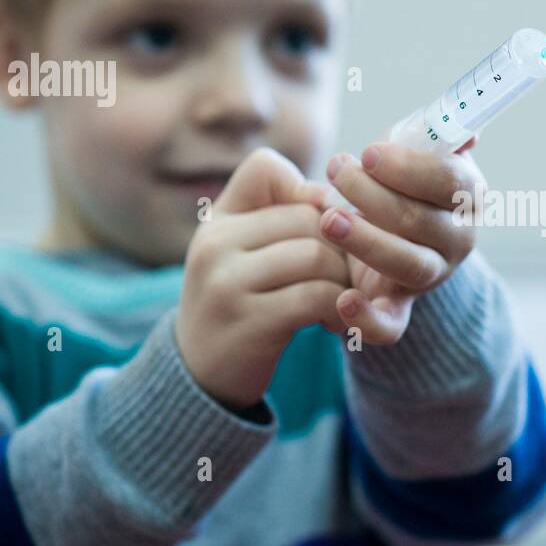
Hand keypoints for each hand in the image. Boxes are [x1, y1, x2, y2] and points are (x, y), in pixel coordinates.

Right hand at [175, 148, 350, 409]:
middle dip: (340, 246)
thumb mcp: (240, 254)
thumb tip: (329, 196)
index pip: (266, 169)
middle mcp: (214, 245)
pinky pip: (317, 296)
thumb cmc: (237, 305)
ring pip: (317, 255)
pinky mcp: (250, 322)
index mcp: (216, 222)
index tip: (316, 233)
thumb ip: (278, 217)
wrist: (200, 376)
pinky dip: (339, 309)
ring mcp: (227, 283)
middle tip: (345, 277)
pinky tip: (332, 323)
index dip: (304, 193)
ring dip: (343, 281)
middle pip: (308, 217)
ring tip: (340, 302)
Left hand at [318, 136, 482, 344]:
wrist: (385, 230)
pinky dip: (368, 319)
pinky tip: (343, 300)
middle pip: (422, 221)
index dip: (409, 168)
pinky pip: (391, 325)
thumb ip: (432, 133)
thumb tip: (467, 133)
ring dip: (367, 242)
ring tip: (328, 219)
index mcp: (467, 195)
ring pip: (409, 265)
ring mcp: (432, 275)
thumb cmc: (397, 178)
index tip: (368, 154)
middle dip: (373, 196)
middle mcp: (459, 238)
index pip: (450, 181)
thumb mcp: (413, 149)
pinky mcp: (399, 308)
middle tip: (336, 171)